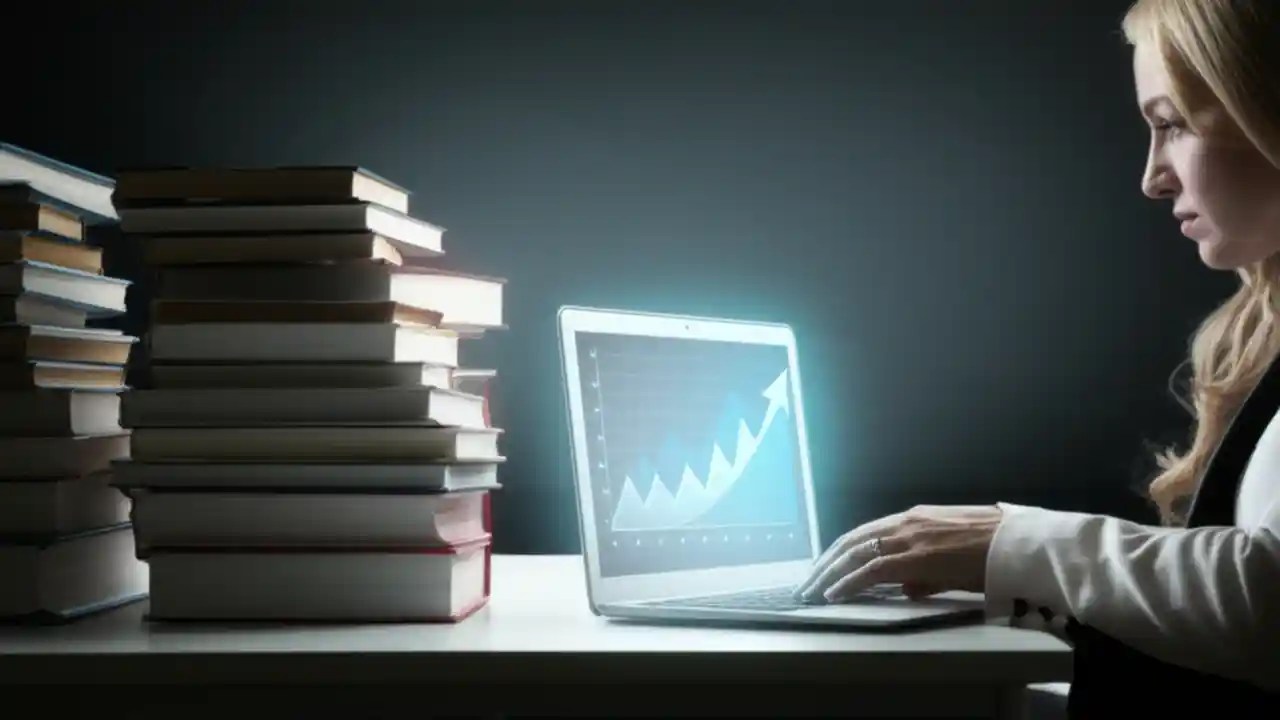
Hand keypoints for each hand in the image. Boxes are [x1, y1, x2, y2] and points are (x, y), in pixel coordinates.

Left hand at [793, 504, 1002, 602]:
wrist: (1019, 543)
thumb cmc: (994, 548)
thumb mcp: (951, 555)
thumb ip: (925, 569)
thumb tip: (905, 587)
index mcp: (914, 518)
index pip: (864, 533)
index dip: (840, 551)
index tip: (823, 566)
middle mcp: (905, 522)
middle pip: (851, 541)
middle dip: (825, 562)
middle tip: (806, 582)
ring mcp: (909, 537)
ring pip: (854, 553)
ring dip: (828, 573)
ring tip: (811, 591)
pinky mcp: (916, 556)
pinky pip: (871, 570)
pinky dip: (848, 582)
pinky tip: (833, 594)